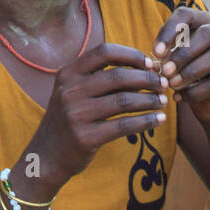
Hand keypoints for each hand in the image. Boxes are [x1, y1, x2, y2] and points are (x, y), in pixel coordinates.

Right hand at [31, 41, 168, 183]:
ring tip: (164, 101)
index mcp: (68, 74)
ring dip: (149, 100)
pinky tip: (159, 120)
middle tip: (163, 84)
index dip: (131, 55)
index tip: (150, 63)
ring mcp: (76, 114)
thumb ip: (98, 78)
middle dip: (147, 79)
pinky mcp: (86, 137)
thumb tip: (143, 67)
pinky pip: (124, 125)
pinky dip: (145, 121)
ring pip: (124, 101)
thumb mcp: (73, 92)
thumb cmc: (68, 121)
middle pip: (118, 76)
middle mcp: (70, 91)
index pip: (104, 52)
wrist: (45, 156)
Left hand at [153, 7, 209, 125]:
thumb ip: (166, 57)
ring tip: (172, 85)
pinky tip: (180, 97)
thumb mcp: (174, 61)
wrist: (207, 101)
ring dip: (190, 72)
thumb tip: (155, 62)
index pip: (187, 15)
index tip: (156, 52)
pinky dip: (195, 91)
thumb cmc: (187, 73)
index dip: (170, 31)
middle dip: (182, 54)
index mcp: (205, 21)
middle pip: (206, 34)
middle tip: (165, 71)